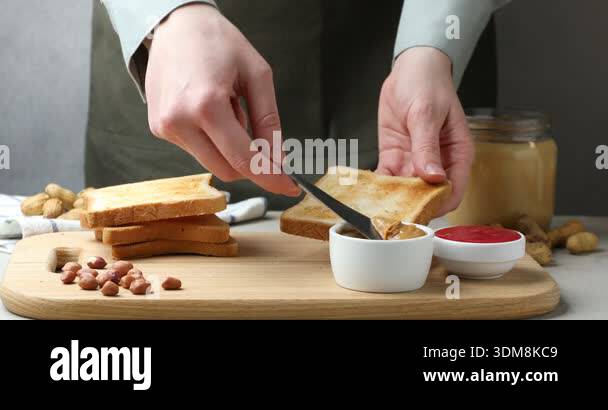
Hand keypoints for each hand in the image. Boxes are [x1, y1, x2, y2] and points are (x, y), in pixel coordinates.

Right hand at [146, 4, 299, 195]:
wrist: (176, 25)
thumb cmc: (218, 42)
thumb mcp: (257, 75)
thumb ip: (269, 121)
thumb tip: (277, 159)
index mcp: (206, 106)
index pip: (244, 161)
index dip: (270, 178)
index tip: (288, 186)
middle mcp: (179, 121)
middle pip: (227, 170)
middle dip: (250, 161)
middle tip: (258, 132)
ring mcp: (165, 127)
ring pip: (211, 162)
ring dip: (228, 146)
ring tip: (226, 108)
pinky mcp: (158, 128)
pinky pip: (195, 149)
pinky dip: (211, 138)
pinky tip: (207, 109)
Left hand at [377, 47, 473, 214]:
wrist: (412, 68)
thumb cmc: (429, 85)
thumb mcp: (427, 114)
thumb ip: (428, 146)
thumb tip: (433, 176)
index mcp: (457, 154)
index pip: (452, 192)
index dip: (437, 206)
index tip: (418, 214)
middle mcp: (438, 162)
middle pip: (427, 196)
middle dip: (411, 206)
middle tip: (391, 215)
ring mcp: (415, 161)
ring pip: (406, 190)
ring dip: (392, 199)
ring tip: (376, 208)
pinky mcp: (396, 157)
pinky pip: (388, 177)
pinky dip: (379, 185)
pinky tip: (368, 191)